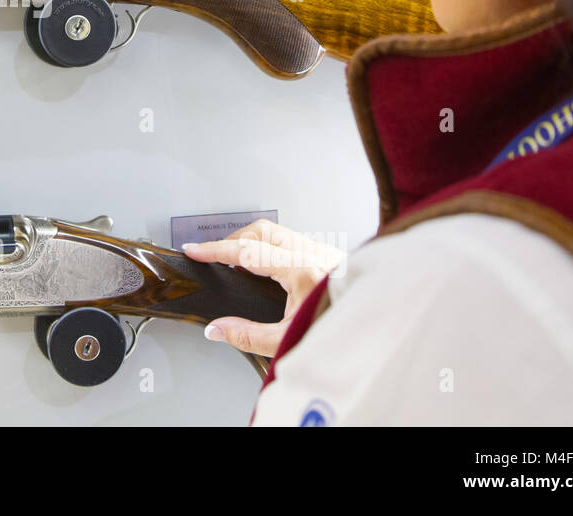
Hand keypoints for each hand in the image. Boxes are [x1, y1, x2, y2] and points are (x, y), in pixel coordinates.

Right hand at [183, 219, 344, 357]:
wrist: (377, 328)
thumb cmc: (342, 331)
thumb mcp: (289, 339)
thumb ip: (248, 336)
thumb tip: (217, 330)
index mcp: (301, 270)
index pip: (246, 251)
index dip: (215, 250)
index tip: (195, 250)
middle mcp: (312, 253)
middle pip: (260, 231)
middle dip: (231, 240)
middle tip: (212, 254)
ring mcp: (322, 250)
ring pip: (276, 232)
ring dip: (252, 241)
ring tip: (236, 259)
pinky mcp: (329, 254)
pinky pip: (291, 239)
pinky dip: (270, 245)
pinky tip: (266, 264)